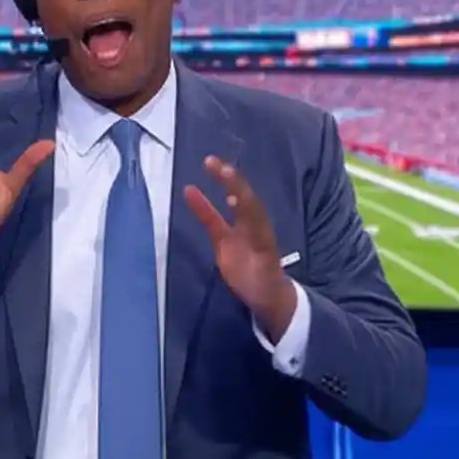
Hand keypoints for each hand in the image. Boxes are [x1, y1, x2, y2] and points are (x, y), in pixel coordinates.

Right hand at [185, 156, 297, 339]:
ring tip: (209, 164)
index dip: (240, 192)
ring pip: (229, 203)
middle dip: (230, 180)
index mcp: (261, 232)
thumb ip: (258, 255)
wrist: (265, 296)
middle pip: (242, 198)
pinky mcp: (224, 240)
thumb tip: (255, 246)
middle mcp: (251, 226)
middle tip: (213, 163)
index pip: (251, 207)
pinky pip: (212, 220)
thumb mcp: (264, 270)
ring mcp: (237, 231)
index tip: (228, 175)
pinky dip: (202, 207)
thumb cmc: (267, 282)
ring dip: (221, 184)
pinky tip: (191, 192)